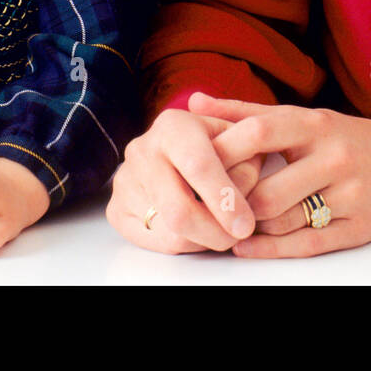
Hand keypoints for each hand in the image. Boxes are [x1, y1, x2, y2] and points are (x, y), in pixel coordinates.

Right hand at [106, 105, 268, 253]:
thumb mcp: (232, 133)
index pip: (198, 165)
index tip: (246, 224)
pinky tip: (199, 230)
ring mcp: (125, 181)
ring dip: (204, 239)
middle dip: (215, 232)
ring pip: (170, 232)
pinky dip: (184, 244)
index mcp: (173, 125)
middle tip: (237, 236)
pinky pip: (155, 242)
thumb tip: (255, 168)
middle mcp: (142, 150)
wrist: (167, 149)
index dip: (224, 198)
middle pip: (179, 210)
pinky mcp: (116, 209)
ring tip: (222, 229)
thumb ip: (246, 148)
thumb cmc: (210, 141)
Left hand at [199, 93, 370, 257]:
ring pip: (282, 220)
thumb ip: (246, 111)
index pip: (258, 131)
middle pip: (266, 190)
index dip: (222, 150)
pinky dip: (270, 249)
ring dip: (250, 226)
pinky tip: (246, 246)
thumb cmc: (348, 137)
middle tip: (205, 205)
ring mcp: (348, 194)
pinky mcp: (358, 227)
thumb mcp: (304, 117)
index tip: (195, 163)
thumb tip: (194, 102)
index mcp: (315, 123)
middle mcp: (332, 156)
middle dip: (233, 202)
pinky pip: (306, 244)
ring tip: (228, 223)